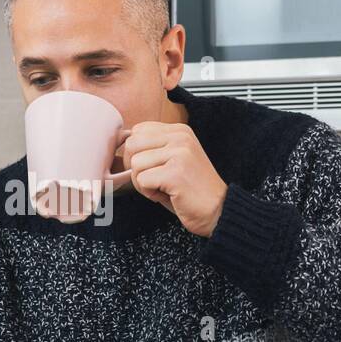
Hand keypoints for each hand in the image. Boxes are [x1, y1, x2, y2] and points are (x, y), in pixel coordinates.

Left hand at [120, 121, 228, 236]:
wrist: (218, 211)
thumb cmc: (191, 190)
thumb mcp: (173, 160)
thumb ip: (153, 148)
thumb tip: (122, 144)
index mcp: (179, 131)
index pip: (138, 131)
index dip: (138, 154)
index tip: (156, 168)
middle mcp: (180, 137)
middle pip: (132, 145)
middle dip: (137, 168)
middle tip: (156, 181)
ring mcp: (179, 153)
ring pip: (135, 164)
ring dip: (143, 183)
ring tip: (164, 188)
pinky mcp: (175, 172)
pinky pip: (142, 180)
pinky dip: (149, 193)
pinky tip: (168, 195)